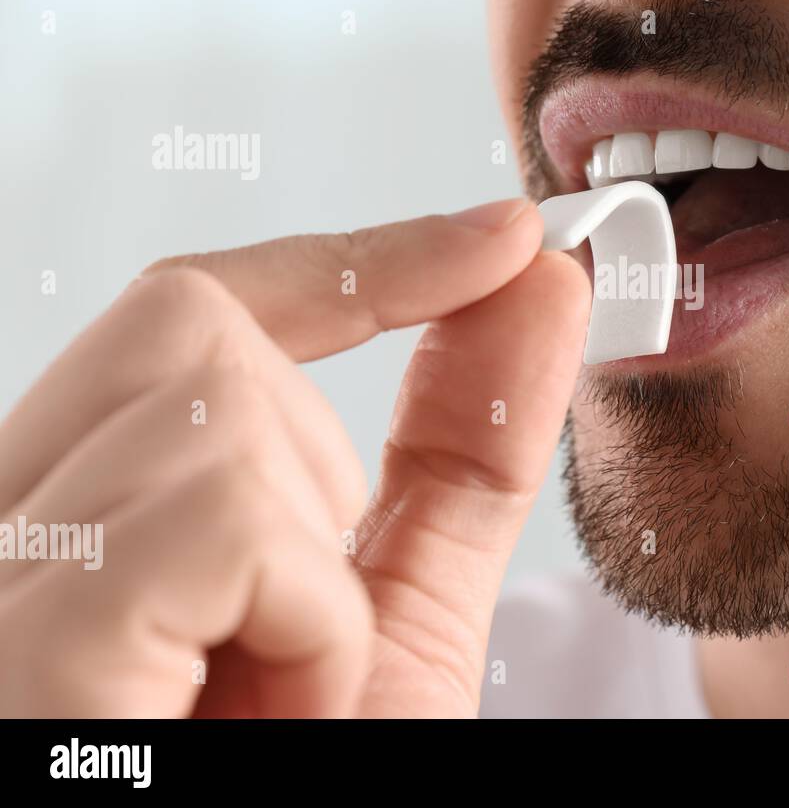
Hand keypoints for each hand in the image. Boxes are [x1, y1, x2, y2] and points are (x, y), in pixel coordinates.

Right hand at [0, 199, 589, 716]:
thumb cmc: (299, 774)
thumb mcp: (396, 612)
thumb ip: (458, 449)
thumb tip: (536, 289)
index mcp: (100, 515)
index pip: (200, 309)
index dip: (362, 253)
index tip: (505, 234)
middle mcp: (13, 523)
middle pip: (188, 326)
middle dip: (311, 426)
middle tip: (335, 593)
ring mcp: (2, 577)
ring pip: (213, 413)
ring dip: (316, 562)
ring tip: (273, 700)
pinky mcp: (29, 642)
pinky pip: (214, 522)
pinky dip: (300, 611)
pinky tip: (258, 706)